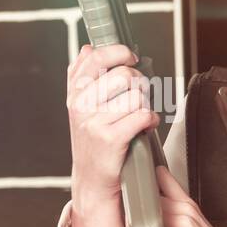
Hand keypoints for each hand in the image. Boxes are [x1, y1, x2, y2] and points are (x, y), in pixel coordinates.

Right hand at [65, 43, 159, 200]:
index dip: (119, 52)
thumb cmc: (93, 140)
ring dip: (146, 104)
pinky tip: (145, 126)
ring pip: (136, 95)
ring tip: (140, 114)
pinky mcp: (110, 138)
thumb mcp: (81, 106)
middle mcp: (81, 104)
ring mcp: (94, 122)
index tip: (131, 58)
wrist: (91, 178)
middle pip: (124, 74)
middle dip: (140, 82)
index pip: (96, 57)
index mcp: (75, 92)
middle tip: (139, 95)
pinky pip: (143, 115)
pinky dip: (151, 120)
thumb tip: (88, 48)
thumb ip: (83, 76)